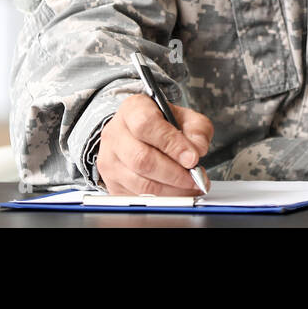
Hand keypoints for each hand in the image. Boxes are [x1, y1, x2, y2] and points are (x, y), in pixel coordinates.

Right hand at [97, 94, 212, 195]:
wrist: (135, 132)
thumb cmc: (160, 123)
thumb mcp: (183, 116)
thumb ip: (197, 129)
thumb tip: (197, 150)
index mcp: (133, 109)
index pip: (146, 125)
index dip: (171, 144)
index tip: (192, 158)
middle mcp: (115, 133)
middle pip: (142, 159)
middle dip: (174, 174)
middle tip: (194, 177)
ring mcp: (109, 159)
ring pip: (140, 183)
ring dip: (170, 190)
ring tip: (188, 187)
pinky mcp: (111, 182)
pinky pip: (137, 197)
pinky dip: (161, 199)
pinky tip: (174, 192)